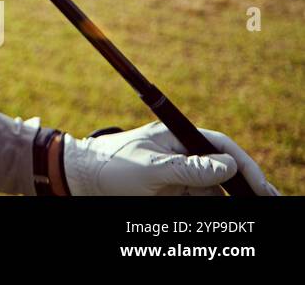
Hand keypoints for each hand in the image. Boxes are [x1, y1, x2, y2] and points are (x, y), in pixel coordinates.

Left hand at [61, 120, 279, 195]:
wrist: (80, 179)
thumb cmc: (110, 166)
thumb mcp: (151, 168)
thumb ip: (189, 168)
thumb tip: (229, 166)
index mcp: (176, 137)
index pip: (220, 146)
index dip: (244, 165)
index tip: (259, 186)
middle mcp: (180, 154)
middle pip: (221, 169)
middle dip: (243, 186)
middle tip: (265, 200)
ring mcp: (176, 174)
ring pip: (211, 189)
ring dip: (225, 199)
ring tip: (237, 205)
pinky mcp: (169, 191)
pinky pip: (197, 199)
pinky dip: (209, 205)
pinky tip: (216, 209)